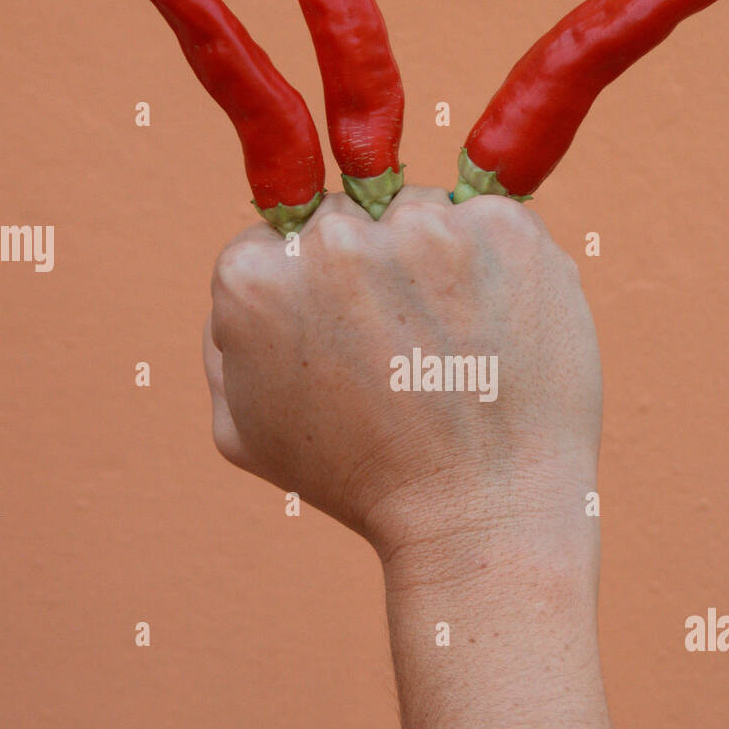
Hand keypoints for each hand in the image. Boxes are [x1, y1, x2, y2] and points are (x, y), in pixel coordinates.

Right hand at [203, 186, 601, 558]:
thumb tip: (250, 275)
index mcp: (254, 278)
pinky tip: (498, 331)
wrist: (480, 515)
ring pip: (422, 213)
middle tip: (407, 350)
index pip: (278, 239)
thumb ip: (225, 341)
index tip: (348, 341)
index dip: (317, 291)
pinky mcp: (503, 227)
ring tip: (457, 349)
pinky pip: (491, 219)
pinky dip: (498, 265)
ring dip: (437, 264)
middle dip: (374, 270)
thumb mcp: (246, 431)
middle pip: (350, 218)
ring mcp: (424, 227)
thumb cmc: (362, 483)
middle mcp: (334, 239)